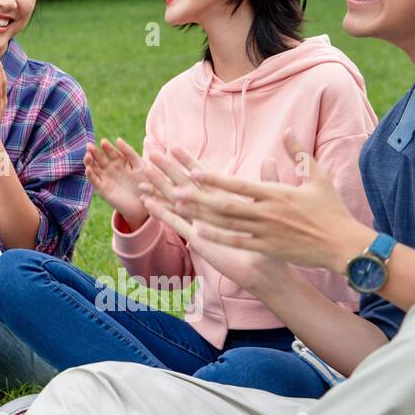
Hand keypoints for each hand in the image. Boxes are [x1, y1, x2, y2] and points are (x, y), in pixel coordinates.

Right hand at [84, 137, 146, 229]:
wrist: (145, 204)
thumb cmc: (145, 183)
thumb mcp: (139, 165)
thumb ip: (129, 152)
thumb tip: (117, 139)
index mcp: (120, 161)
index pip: (111, 151)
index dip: (106, 147)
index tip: (103, 142)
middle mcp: (110, 168)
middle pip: (99, 158)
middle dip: (94, 151)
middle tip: (89, 146)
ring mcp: (105, 178)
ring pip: (94, 168)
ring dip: (89, 161)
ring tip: (87, 156)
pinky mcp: (102, 189)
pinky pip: (94, 181)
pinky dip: (90, 175)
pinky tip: (88, 169)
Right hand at [139, 147, 292, 293]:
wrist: (268, 269)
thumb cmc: (271, 240)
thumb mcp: (270, 205)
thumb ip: (267, 181)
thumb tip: (270, 158)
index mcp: (222, 201)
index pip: (202, 177)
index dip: (188, 161)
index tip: (174, 146)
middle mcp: (208, 211)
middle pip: (183, 185)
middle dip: (167, 170)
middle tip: (150, 154)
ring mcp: (200, 225)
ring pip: (175, 201)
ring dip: (158, 188)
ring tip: (142, 174)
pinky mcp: (198, 239)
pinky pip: (177, 223)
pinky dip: (162, 212)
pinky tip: (148, 202)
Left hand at [169, 129, 372, 273]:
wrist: (344, 246)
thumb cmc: (331, 210)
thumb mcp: (317, 178)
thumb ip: (299, 154)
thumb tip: (288, 130)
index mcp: (277, 194)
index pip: (240, 185)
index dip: (216, 180)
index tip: (194, 172)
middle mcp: (267, 213)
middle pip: (226, 205)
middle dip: (199, 198)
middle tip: (174, 191)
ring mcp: (266, 233)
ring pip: (227, 224)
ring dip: (202, 215)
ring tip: (179, 208)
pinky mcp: (268, 249)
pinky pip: (237, 243)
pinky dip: (217, 237)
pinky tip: (198, 231)